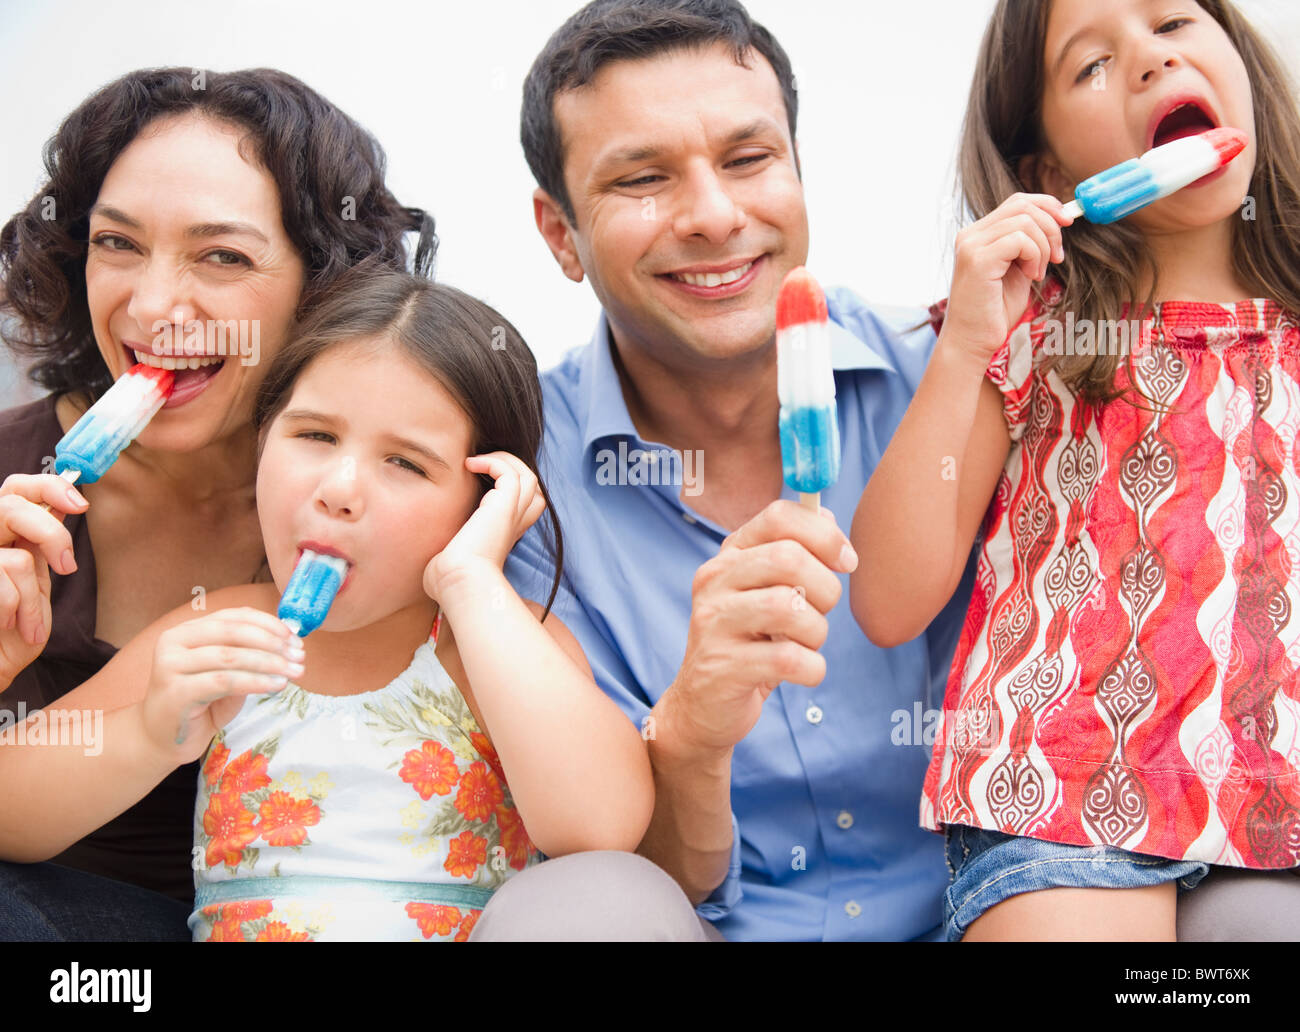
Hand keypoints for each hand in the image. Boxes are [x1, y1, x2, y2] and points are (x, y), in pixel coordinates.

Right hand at [0, 474, 86, 689]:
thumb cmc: (13, 631)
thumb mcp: (35, 580)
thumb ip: (43, 544)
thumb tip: (67, 505)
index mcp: (0, 533)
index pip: (16, 488)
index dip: (48, 486)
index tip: (80, 505)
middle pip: (10, 506)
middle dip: (51, 535)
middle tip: (67, 567)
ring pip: (15, 559)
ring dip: (31, 600)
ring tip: (29, 625)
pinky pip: (4, 588)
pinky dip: (17, 614)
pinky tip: (7, 627)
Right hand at [140, 607, 303, 762]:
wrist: (164, 739)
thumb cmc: (201, 703)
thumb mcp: (228, 672)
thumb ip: (249, 653)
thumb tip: (290, 639)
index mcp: (188, 630)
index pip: (234, 616)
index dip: (269, 624)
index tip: (296, 638)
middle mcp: (174, 641)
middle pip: (233, 632)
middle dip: (272, 642)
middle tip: (299, 656)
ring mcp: (170, 665)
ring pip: (230, 656)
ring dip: (269, 663)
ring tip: (294, 672)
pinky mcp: (175, 691)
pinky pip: (224, 681)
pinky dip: (255, 681)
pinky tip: (276, 685)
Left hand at [423, 452, 544, 601]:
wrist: (457, 582)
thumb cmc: (448, 581)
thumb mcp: (448, 563)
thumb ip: (445, 557)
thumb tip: (434, 563)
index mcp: (504, 537)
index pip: (524, 507)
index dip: (508, 490)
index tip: (479, 484)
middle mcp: (513, 525)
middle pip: (533, 490)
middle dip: (512, 470)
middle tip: (481, 467)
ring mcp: (511, 515)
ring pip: (528, 477)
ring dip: (505, 462)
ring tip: (477, 462)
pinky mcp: (504, 507)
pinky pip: (510, 473)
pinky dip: (494, 462)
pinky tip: (470, 465)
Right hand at [665, 500, 856, 753]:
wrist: (704, 705)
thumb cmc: (750, 642)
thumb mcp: (767, 591)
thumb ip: (795, 552)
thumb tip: (828, 517)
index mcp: (729, 555)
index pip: (779, 516)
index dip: (824, 535)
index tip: (846, 562)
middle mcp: (714, 581)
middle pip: (789, 558)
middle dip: (825, 589)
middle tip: (821, 613)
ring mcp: (714, 623)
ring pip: (791, 609)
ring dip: (818, 633)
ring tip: (806, 645)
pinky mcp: (723, 667)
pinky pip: (790, 659)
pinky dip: (812, 668)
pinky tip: (803, 672)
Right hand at [942, 193, 1072, 365]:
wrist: (972, 341)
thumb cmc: (995, 311)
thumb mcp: (1018, 269)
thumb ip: (1029, 244)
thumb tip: (1058, 220)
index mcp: (978, 234)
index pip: (1018, 201)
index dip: (1048, 206)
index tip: (1066, 225)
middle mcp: (970, 234)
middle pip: (1023, 205)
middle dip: (1051, 227)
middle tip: (1058, 257)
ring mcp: (971, 245)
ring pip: (1025, 221)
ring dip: (1044, 247)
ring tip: (1038, 273)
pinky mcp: (977, 259)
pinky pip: (1020, 240)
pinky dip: (1035, 256)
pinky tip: (1031, 277)